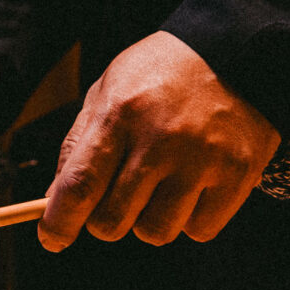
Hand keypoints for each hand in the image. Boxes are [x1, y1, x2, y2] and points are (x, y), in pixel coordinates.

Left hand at [38, 32, 279, 251]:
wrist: (236, 51)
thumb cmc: (159, 76)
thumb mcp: (108, 91)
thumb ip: (77, 145)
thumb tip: (54, 201)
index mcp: (120, 113)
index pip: (80, 186)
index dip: (58, 223)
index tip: (51, 238)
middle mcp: (160, 139)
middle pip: (112, 221)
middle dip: (105, 221)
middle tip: (117, 199)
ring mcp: (202, 160)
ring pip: (156, 233)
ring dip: (149, 220)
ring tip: (161, 184)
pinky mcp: (238, 175)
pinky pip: (199, 230)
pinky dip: (191, 218)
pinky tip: (193, 185)